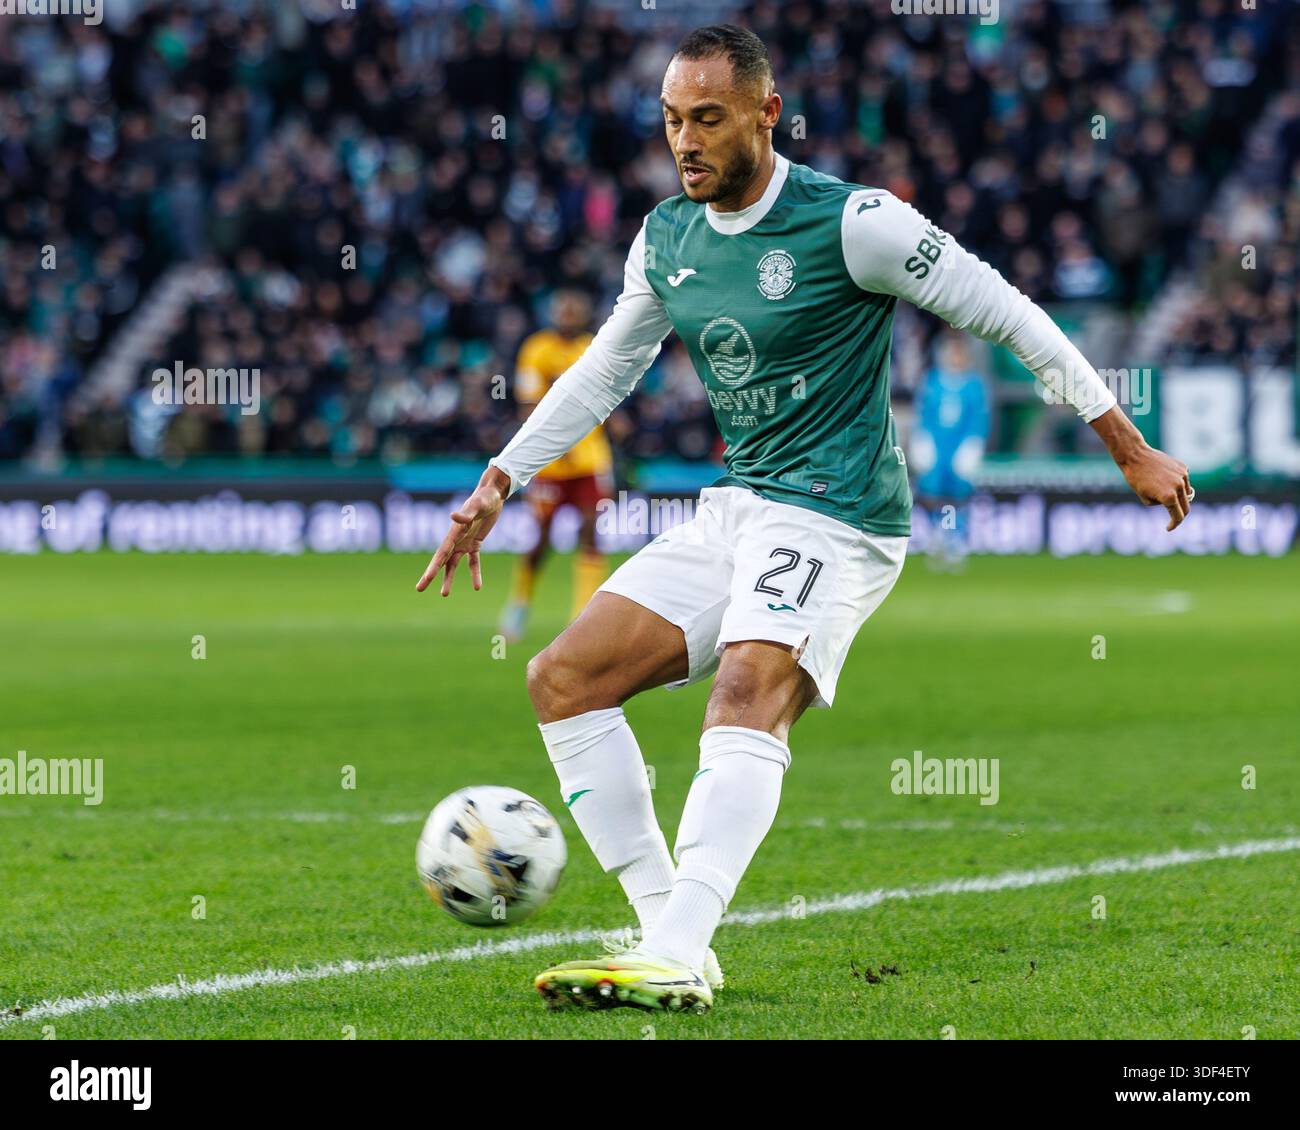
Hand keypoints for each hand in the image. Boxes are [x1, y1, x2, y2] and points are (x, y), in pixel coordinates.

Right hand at [415, 466, 510, 595]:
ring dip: (448, 578)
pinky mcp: (475, 543)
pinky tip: (476, 587)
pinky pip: (473, 561)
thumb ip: (466, 513)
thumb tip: (453, 516)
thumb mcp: (477, 506)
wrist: (493, 495)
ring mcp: (464, 542)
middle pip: (441, 561)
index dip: (433, 568)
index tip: (426, 579)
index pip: (441, 554)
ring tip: (444, 594)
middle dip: (430, 575)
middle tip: (419, 589)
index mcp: (454, 532)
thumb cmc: (484, 498)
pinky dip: (474, 573)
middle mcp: (455, 539)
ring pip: (453, 564)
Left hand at [1089, 406, 1191, 530]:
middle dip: (1180, 514)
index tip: (1169, 527)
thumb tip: (1172, 503)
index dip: (1174, 524)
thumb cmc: (1136, 479)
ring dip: (1179, 498)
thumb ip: (1160, 504)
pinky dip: (1178, 484)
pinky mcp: (1183, 468)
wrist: (1136, 456)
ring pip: (1187, 494)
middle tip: (1172, 517)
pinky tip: (1165, 479)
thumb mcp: (1145, 498)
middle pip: (1186, 507)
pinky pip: (1184, 481)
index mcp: (1169, 497)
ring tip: (1163, 492)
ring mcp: (1183, 476)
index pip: (1177, 517)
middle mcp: (1179, 487)